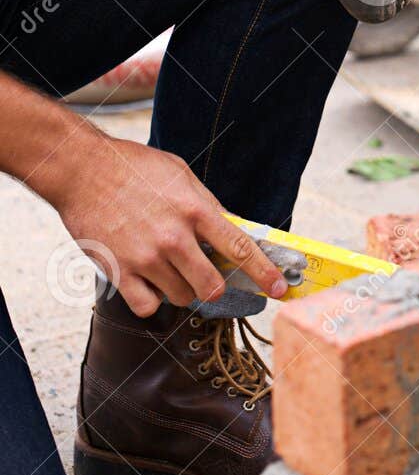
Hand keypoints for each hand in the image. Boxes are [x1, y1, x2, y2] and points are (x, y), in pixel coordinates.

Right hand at [47, 134, 288, 316]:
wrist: (84, 169)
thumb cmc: (134, 167)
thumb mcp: (181, 175)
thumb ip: (207, 205)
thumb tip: (233, 228)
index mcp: (194, 209)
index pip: (240, 248)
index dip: (264, 273)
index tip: (279, 288)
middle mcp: (174, 237)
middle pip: (211, 286)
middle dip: (214, 286)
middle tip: (205, 276)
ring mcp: (146, 257)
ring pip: (181, 297)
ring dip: (181, 288)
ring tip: (167, 266)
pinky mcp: (120, 271)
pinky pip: (147, 306)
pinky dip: (151, 300)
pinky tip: (147, 281)